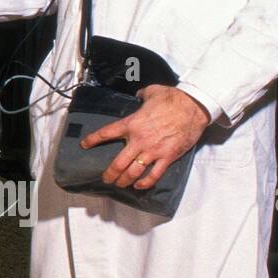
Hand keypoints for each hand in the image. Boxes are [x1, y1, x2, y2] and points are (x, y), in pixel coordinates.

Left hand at [79, 84, 210, 190]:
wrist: (193, 106)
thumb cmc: (172, 98)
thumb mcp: (152, 91)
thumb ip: (141, 95)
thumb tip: (138, 95)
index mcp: (132, 123)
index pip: (107, 133)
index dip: (93, 140)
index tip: (85, 145)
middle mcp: (139, 140)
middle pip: (118, 163)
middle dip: (109, 174)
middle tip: (106, 179)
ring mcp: (153, 151)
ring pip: (133, 173)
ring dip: (124, 181)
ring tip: (120, 184)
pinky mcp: (167, 157)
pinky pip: (153, 175)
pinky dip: (145, 183)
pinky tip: (139, 186)